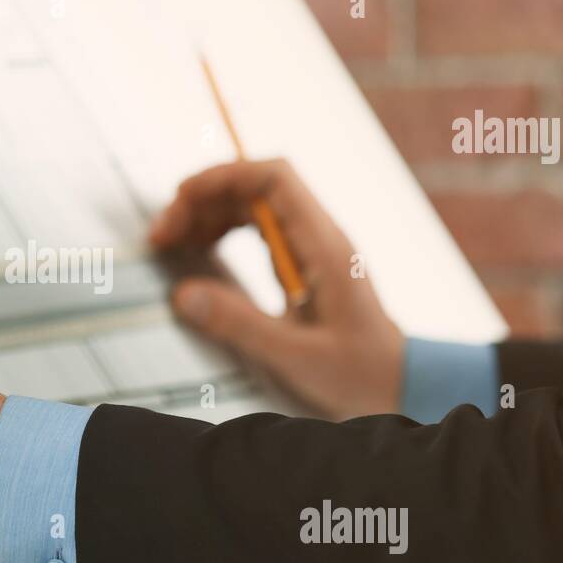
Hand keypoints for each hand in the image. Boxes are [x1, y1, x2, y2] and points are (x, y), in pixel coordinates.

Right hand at [150, 158, 403, 419]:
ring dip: (209, 214)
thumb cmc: (359, 373)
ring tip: (172, 244)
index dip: (223, 176)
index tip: (181, 198)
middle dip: (204, 199)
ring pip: (253, 205)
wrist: (399, 386)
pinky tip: (201, 253)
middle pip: (255, 187)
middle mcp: (319, 236)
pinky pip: (258, 230)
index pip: (273, 178)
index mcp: (323, 246)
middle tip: (163, 235)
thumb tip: (184, 295)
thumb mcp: (293, 356)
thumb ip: (238, 324)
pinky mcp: (304, 264)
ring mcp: (311, 247)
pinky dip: (224, 232)